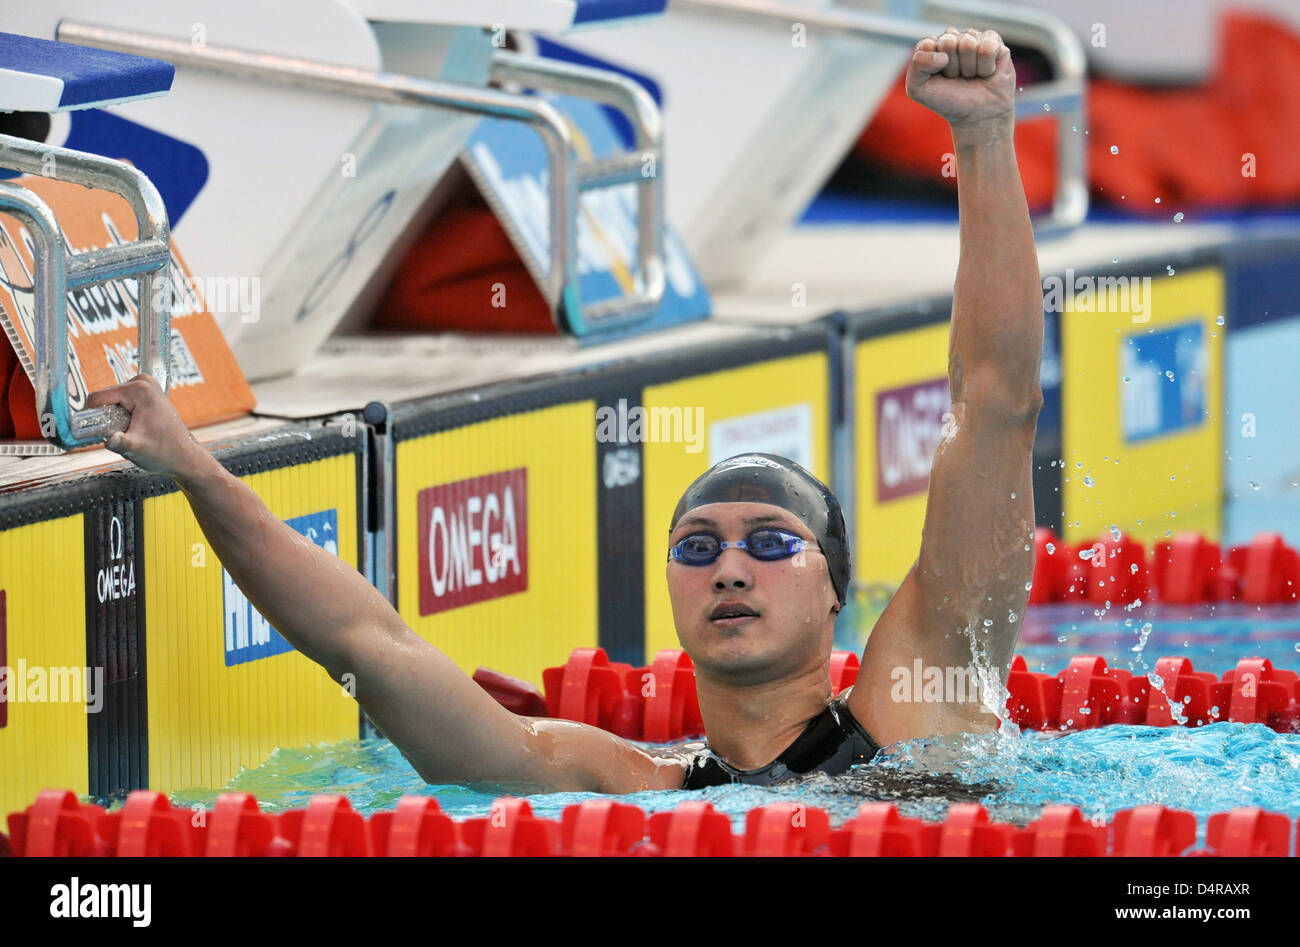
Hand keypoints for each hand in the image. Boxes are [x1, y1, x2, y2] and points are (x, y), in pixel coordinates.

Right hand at [85, 373, 206, 479]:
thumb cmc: (165, 452)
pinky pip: (122, 400)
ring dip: (115, 416)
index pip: (97, 397)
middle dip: (107, 417)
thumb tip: (109, 440)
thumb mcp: (137, 449)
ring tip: (132, 430)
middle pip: (105, 398)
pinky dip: (123, 414)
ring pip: (112, 400)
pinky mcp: (147, 391)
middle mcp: (143, 382)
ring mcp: (146, 384)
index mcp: (139, 390)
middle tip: (124, 433)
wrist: (183, 455)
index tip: (104, 431)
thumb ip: (120, 443)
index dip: (93, 416)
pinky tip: (136, 425)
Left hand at [906, 28, 1014, 139]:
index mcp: (932, 46)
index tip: (939, 78)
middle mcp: (953, 37)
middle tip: (957, 78)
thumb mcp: (918, 89)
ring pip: (968, 44)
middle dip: (952, 67)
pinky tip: (986, 72)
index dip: (933, 66)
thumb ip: (917, 64)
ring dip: (969, 68)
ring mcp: (974, 37)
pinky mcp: (995, 41)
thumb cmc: (947, 101)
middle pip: (948, 41)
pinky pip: (988, 48)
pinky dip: (986, 67)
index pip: (928, 44)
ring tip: (971, 76)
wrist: (977, 116)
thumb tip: (943, 54)